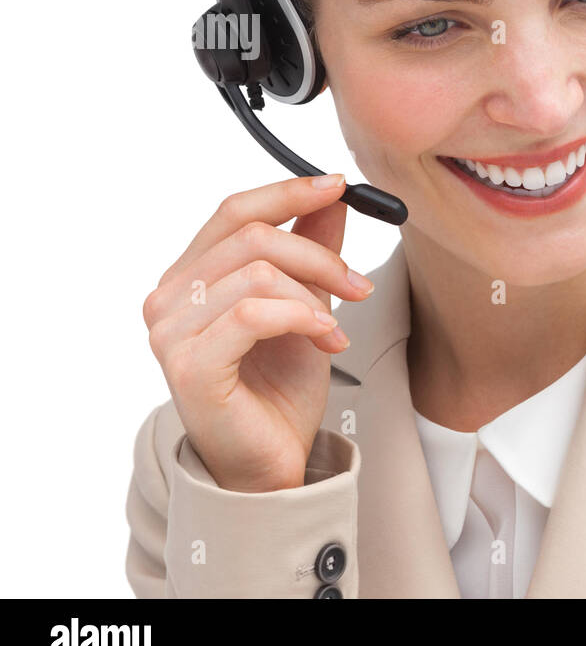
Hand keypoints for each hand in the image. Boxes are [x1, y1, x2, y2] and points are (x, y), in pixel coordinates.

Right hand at [141, 174, 374, 492]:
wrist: (272, 460)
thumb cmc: (280, 387)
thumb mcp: (306, 303)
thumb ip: (310, 248)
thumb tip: (331, 194)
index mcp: (190, 276)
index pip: (234, 212)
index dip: (288, 192)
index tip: (338, 186)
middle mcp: (168, 298)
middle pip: (252, 236)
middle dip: (318, 254)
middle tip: (358, 284)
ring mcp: (170, 332)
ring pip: (256, 272)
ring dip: (315, 296)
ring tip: (337, 328)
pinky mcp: (188, 365)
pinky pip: (252, 313)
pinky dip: (300, 318)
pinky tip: (325, 338)